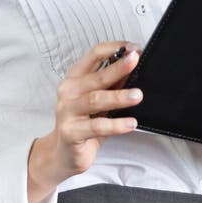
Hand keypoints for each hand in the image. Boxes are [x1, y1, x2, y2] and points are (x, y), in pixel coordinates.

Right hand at [27, 41, 141, 202]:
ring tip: (138, 95)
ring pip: (95, 100)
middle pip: (96, 76)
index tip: (134, 48)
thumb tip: (134, 67)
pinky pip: (96, 126)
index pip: (94, 54)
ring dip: (119, 97)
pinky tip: (130, 123)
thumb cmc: (84, 123)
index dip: (114, 49)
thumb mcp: (100, 100)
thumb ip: (113, 84)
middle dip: (118, 68)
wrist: (63, 154)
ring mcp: (67, 111)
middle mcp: (68, 91)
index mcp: (76, 77)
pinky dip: (115, 125)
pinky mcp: (70, 132)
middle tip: (136, 61)